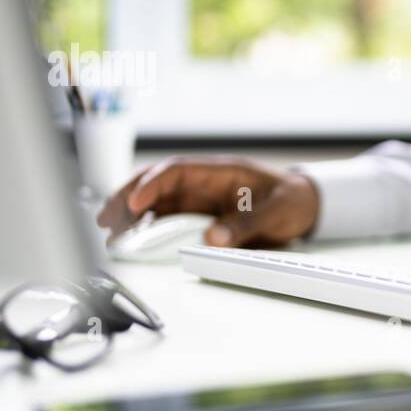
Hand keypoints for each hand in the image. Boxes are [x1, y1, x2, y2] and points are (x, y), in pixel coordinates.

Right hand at [96, 156, 319, 247]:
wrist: (304, 205)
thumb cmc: (291, 200)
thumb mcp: (277, 211)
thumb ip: (247, 224)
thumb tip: (214, 238)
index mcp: (219, 172)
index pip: (176, 171)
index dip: (153, 184)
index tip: (136, 203)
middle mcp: (203, 183)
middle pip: (156, 184)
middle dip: (127, 198)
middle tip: (106, 220)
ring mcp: (199, 199)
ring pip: (155, 202)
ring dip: (131, 215)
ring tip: (110, 234)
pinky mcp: (199, 216)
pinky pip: (166, 219)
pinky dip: (146, 227)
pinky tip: (131, 239)